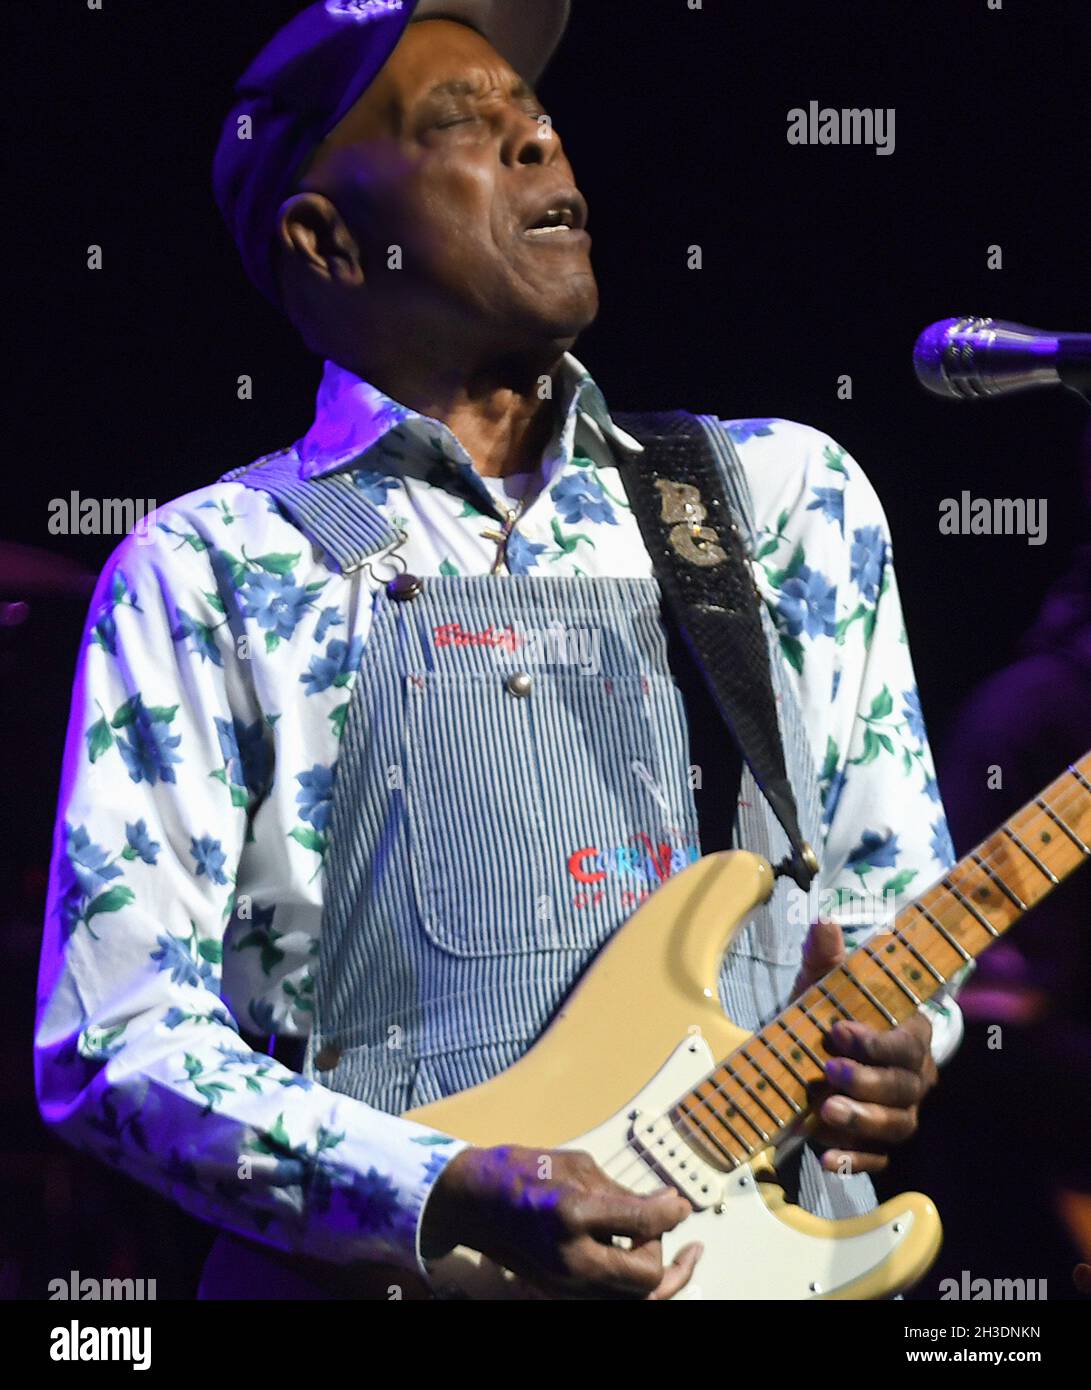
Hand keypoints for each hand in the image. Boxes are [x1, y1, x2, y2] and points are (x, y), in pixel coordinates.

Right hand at [420, 1144, 701, 1298]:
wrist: (473, 1203)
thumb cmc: (522, 1172)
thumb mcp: (577, 1167)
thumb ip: (623, 1192)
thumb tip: (666, 1205)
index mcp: (573, 1216)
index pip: (645, 1225)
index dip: (672, 1212)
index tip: (681, 1202)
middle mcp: (572, 1260)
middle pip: (647, 1279)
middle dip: (663, 1250)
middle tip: (664, 1222)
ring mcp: (566, 1285)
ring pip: (634, 1300)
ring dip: (659, 1276)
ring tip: (684, 1257)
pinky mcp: (563, 1294)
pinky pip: (613, 1299)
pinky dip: (635, 1285)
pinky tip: (642, 1259)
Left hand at [792, 918, 937, 1176]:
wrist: (815, 1051)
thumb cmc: (828, 1012)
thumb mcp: (822, 983)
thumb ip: (826, 957)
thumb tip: (824, 923)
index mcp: (909, 1035)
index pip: (906, 1043)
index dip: (874, 1042)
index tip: (836, 1030)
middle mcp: (914, 1077)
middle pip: (904, 1089)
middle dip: (866, 1083)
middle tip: (826, 1073)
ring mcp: (899, 1113)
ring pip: (897, 1126)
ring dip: (861, 1122)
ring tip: (822, 1113)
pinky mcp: (878, 1142)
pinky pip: (878, 1160)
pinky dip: (855, 1161)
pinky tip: (827, 1158)